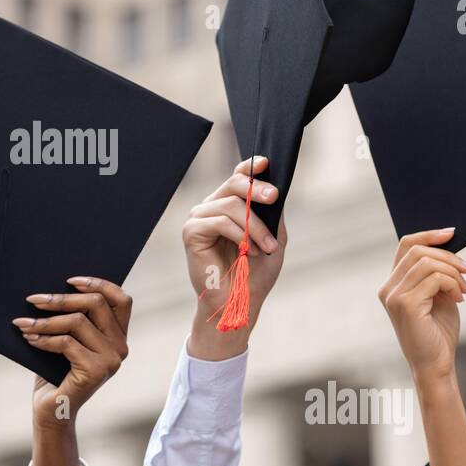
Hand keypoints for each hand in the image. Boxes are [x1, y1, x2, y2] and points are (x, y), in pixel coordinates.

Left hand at [16, 277, 131, 430]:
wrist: (52, 411)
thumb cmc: (56, 372)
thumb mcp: (68, 339)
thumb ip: (74, 318)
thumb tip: (52, 289)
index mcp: (119, 336)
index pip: (121, 299)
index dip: (98, 283)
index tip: (69, 281)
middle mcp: (121, 347)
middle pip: (96, 304)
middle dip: (61, 298)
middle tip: (33, 299)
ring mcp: (112, 360)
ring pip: (77, 322)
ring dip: (45, 321)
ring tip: (23, 323)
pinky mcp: (96, 371)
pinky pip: (66, 342)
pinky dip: (44, 338)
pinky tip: (30, 339)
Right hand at [183, 156, 285, 356]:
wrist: (241, 302)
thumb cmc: (255, 273)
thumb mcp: (272, 237)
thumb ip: (271, 213)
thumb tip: (274, 187)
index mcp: (229, 207)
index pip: (237, 179)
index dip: (250, 168)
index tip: (267, 163)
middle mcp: (211, 209)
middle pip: (233, 184)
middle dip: (256, 188)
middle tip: (274, 197)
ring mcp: (199, 219)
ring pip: (230, 204)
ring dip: (255, 226)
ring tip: (267, 247)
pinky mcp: (191, 232)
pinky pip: (219, 221)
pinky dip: (239, 234)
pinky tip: (248, 251)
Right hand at [379, 228, 465, 465]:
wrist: (435, 365)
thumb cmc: (437, 334)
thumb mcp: (439, 297)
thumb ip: (438, 275)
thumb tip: (452, 251)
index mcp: (393, 284)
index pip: (405, 246)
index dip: (429, 235)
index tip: (453, 233)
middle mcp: (388, 288)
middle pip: (418, 251)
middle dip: (449, 257)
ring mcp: (394, 296)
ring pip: (427, 263)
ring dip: (453, 272)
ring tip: (464, 289)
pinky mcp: (406, 304)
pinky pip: (434, 279)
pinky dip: (452, 283)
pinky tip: (459, 297)